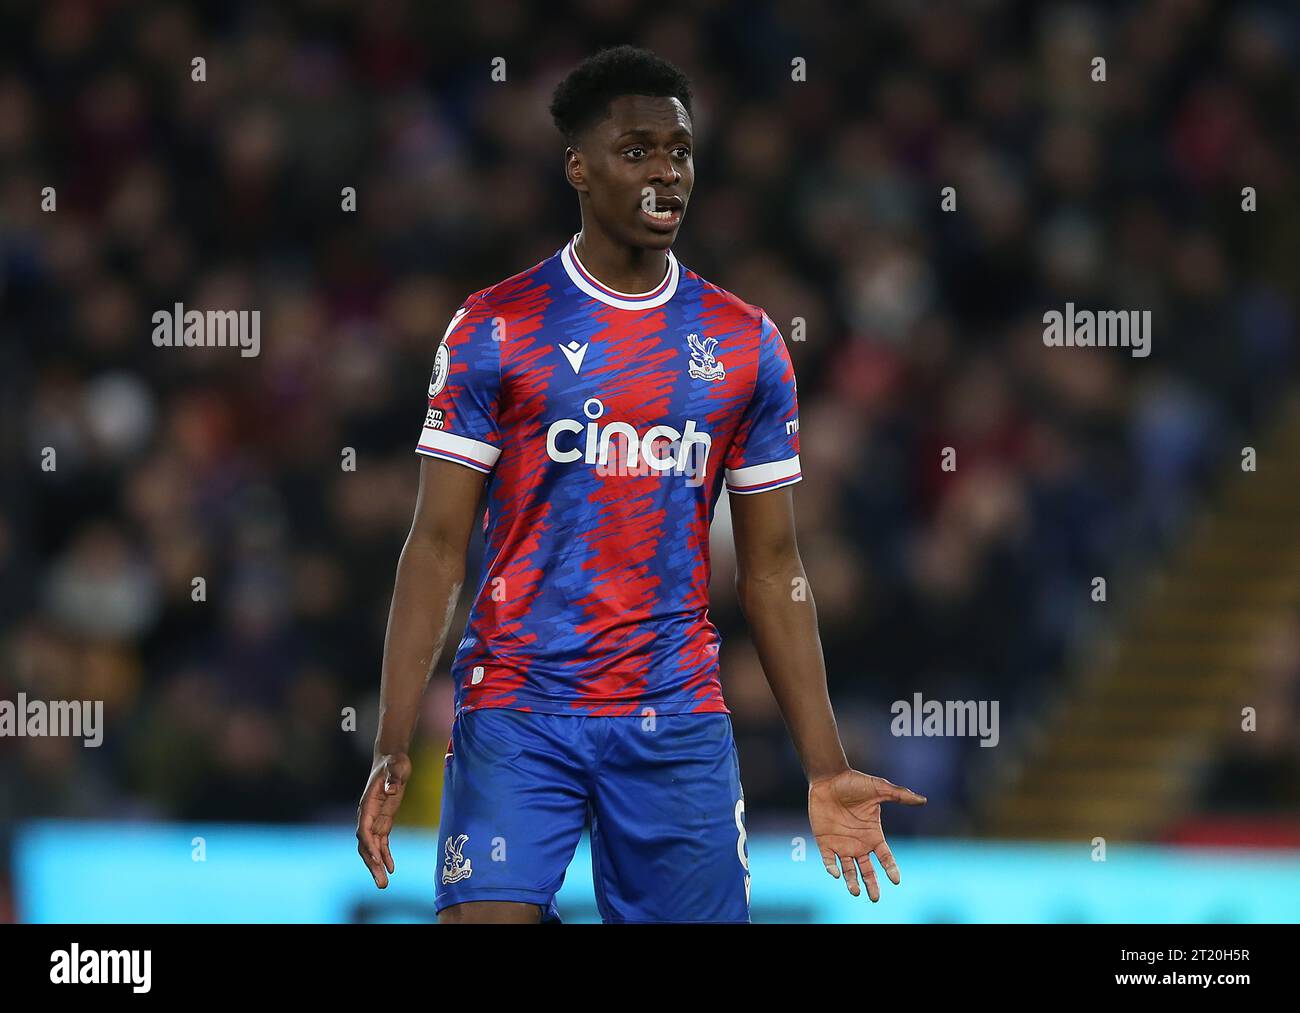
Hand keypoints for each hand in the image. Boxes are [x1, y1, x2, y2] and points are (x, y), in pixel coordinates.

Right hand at [356, 752, 410, 887]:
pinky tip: (391, 869)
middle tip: (381, 883)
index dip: (370, 846)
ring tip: (384, 883)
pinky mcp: (383, 819)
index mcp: (368, 804)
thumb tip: (392, 790)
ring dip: (376, 865)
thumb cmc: (394, 761)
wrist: (390, 757)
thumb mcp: (397, 765)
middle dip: (372, 864)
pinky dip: (385, 855)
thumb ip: (394, 777)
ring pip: (372, 847)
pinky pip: (381, 842)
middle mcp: (367, 814)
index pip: (364, 830)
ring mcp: (374, 818)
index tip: (378, 861)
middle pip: (365, 844)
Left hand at [808, 769, 925, 900]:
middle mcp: (858, 843)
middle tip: (876, 898)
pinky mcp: (824, 841)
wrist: (829, 778)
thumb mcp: (879, 789)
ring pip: (848, 870)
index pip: (885, 857)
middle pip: (868, 870)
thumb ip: (899, 795)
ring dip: (851, 881)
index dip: (891, 869)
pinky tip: (835, 873)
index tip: (896, 880)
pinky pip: (828, 860)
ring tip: (854, 891)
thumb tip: (922, 799)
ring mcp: (841, 844)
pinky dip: (831, 868)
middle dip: (871, 885)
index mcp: (873, 835)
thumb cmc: (854, 782)